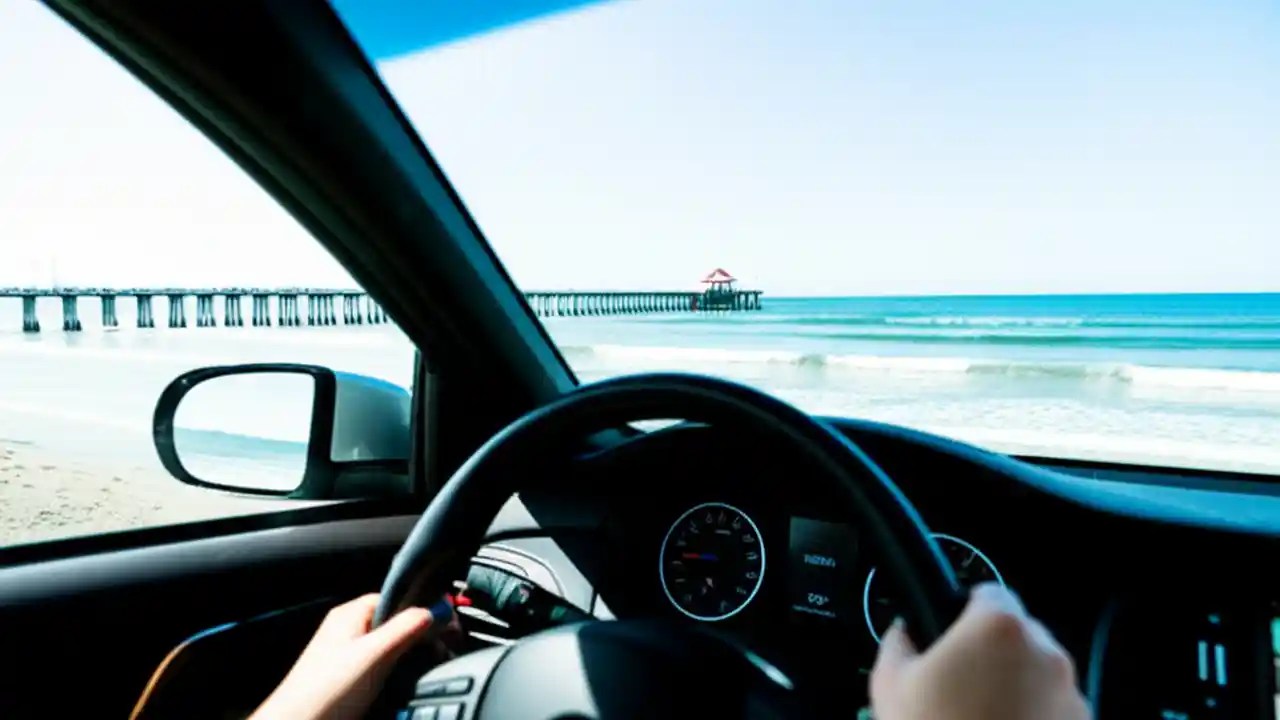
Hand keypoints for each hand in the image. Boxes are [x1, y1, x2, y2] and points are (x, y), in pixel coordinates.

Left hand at [249, 593, 452, 719]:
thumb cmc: (325, 692)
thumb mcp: (373, 655)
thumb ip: (405, 628)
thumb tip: (435, 609)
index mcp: (349, 615)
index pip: (395, 597)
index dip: (422, 608)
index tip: (447, 625)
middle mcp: (347, 631)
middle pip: (395, 623)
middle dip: (419, 636)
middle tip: (441, 651)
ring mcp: (347, 657)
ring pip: (390, 648)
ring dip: (409, 658)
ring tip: (425, 670)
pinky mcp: (348, 681)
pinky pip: (381, 669)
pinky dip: (397, 675)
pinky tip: (404, 686)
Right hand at [870, 583, 1090, 719]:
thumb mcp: (889, 685)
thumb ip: (898, 642)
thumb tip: (904, 633)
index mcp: (996, 627)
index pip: (989, 591)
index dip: (967, 610)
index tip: (955, 630)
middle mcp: (1044, 653)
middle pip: (1018, 633)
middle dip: (993, 651)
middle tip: (961, 681)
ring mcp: (1071, 694)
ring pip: (1039, 673)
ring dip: (1017, 685)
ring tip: (981, 715)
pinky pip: (1055, 708)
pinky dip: (1035, 716)